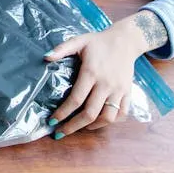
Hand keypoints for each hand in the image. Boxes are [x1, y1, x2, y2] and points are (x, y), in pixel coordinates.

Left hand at [43, 16, 150, 137]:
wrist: (126, 40)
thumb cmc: (98, 41)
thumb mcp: (79, 41)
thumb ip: (62, 49)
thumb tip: (45, 58)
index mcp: (91, 73)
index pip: (76, 99)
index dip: (63, 113)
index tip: (52, 121)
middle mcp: (106, 84)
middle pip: (90, 113)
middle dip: (73, 126)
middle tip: (61, 133)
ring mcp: (119, 90)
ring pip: (108, 117)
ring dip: (93, 126)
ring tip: (79, 127)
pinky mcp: (128, 92)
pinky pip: (122, 113)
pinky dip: (111, 121)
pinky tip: (99, 121)